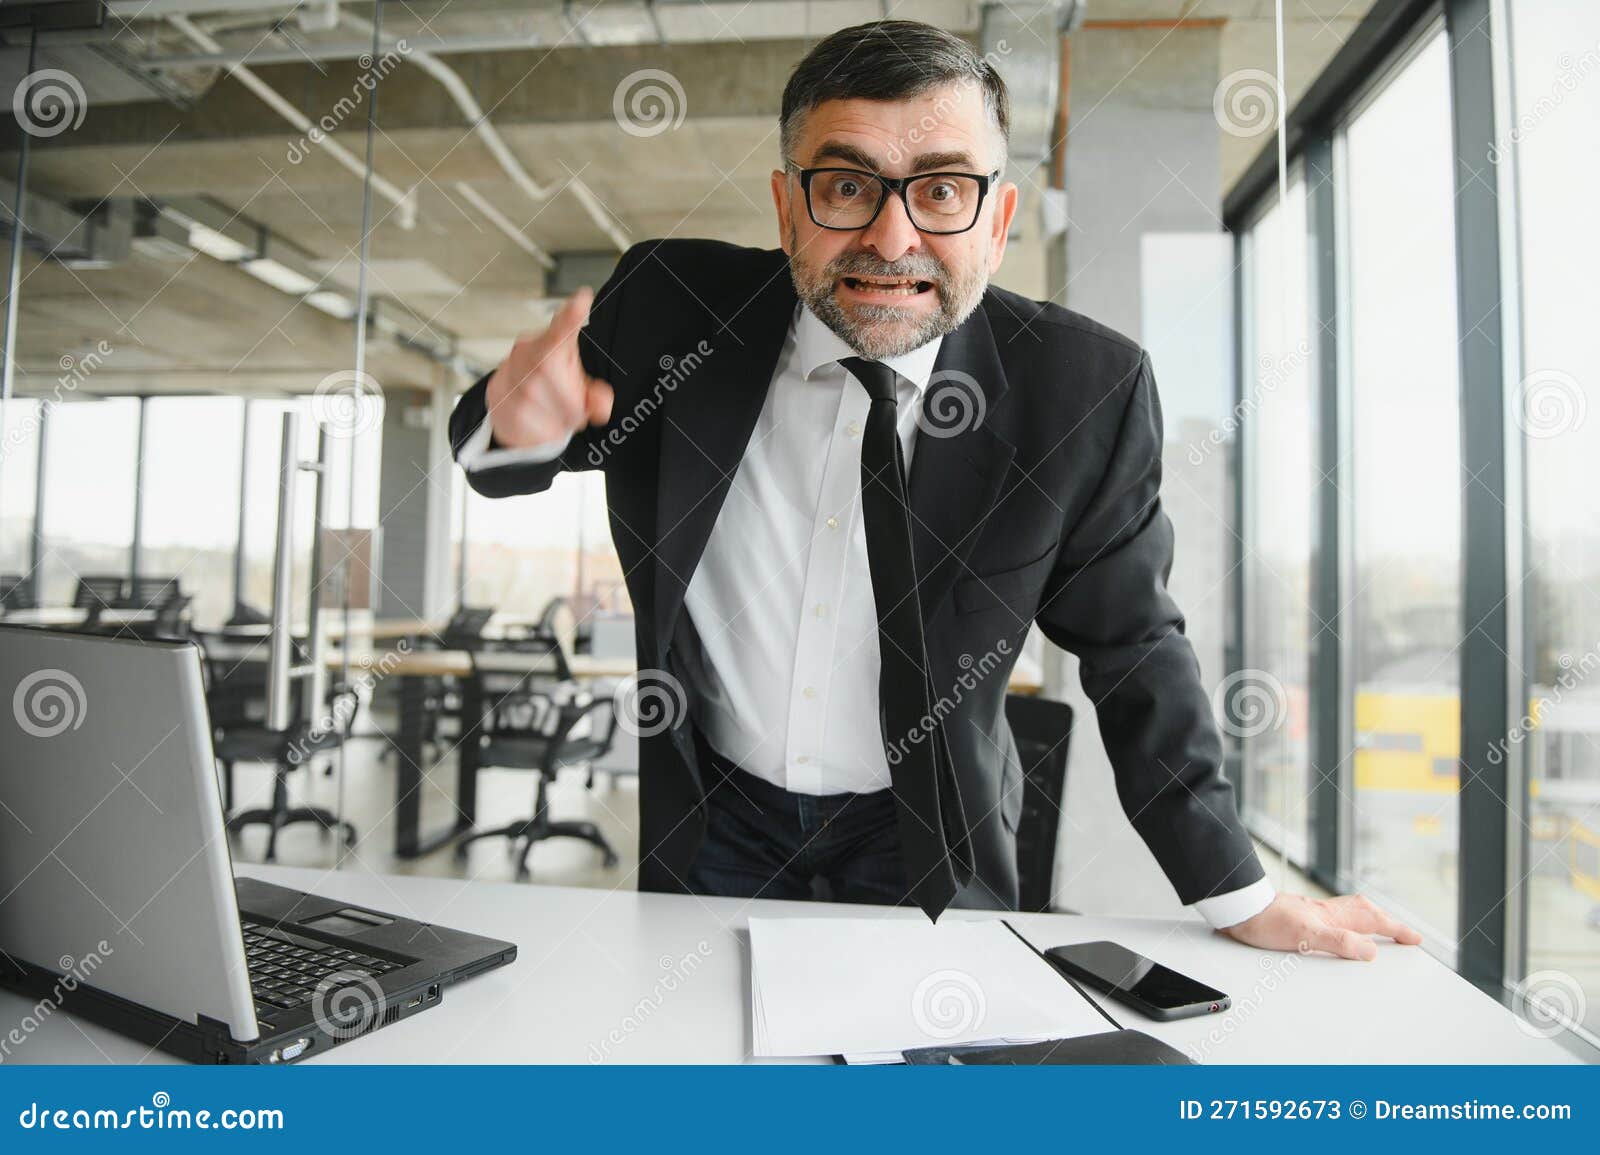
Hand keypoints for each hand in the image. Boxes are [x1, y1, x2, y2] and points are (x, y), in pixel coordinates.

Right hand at [484, 287, 613, 448]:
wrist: (509, 413)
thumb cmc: (549, 394)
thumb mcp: (579, 391)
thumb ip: (596, 396)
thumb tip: (600, 403)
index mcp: (549, 343)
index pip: (560, 328)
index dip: (570, 315)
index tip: (583, 299)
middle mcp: (526, 353)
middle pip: (553, 370)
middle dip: (570, 398)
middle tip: (576, 409)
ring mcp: (509, 375)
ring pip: (540, 398)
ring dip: (557, 416)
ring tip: (555, 415)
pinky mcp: (500, 400)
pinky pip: (528, 418)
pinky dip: (543, 429)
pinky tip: (540, 422)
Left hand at [1221, 892, 1421, 960]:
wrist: (1238, 911)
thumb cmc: (1265, 921)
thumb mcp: (1305, 936)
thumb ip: (1339, 942)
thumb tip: (1370, 951)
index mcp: (1332, 916)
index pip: (1373, 922)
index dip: (1396, 930)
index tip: (1415, 939)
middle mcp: (1325, 912)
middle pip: (1365, 912)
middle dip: (1387, 922)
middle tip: (1403, 933)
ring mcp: (1312, 913)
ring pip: (1349, 913)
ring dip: (1369, 918)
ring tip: (1380, 927)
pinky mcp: (1299, 917)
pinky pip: (1333, 917)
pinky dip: (1346, 922)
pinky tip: (1339, 928)